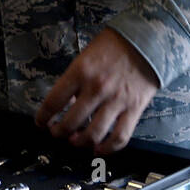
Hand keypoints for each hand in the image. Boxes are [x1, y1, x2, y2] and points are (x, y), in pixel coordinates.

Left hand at [34, 29, 159, 154]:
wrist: (147, 40)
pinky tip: (99, 149)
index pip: (53, 101)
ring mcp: (116, 100)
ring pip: (93, 134)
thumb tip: (67, 102)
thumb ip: (76, 79)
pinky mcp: (134, 109)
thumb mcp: (86, 55)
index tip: (41, 122)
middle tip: (56, 132)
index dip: (43, 117)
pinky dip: (107, 149)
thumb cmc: (115, 45)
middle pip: (70, 122)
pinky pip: (119, 137)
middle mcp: (96, 88)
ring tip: (75, 141)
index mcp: (80, 72)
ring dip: (80, 142)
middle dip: (59, 132)